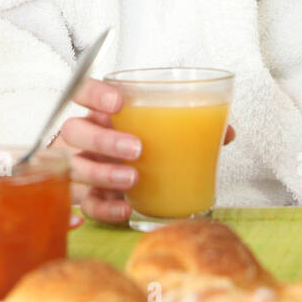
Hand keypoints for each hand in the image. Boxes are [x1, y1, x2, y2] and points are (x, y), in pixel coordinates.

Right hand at [51, 77, 235, 226]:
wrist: (110, 174)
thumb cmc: (135, 143)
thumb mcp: (157, 131)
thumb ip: (188, 126)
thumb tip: (226, 132)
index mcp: (99, 113)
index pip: (83, 91)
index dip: (95, 94)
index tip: (119, 102)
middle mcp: (84, 138)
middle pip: (75, 130)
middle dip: (103, 139)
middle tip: (136, 148)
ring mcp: (80, 167)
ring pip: (76, 168)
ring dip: (103, 174)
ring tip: (133, 179)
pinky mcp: (85, 197)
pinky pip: (85, 205)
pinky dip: (101, 209)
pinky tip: (124, 210)